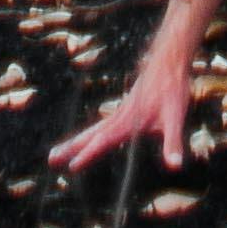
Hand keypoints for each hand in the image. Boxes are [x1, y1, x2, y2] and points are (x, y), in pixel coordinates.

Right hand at [53, 30, 194, 174]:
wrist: (169, 60)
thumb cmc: (173, 88)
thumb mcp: (176, 118)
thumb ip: (174, 142)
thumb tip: (175, 166)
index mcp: (128, 121)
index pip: (104, 141)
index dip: (88, 154)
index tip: (71, 167)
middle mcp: (119, 116)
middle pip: (90, 135)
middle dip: (71, 148)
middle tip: (50, 159)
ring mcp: (121, 112)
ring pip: (93, 129)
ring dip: (76, 141)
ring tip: (57, 152)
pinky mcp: (126, 109)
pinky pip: (102, 125)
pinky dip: (90, 134)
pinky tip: (90, 138)